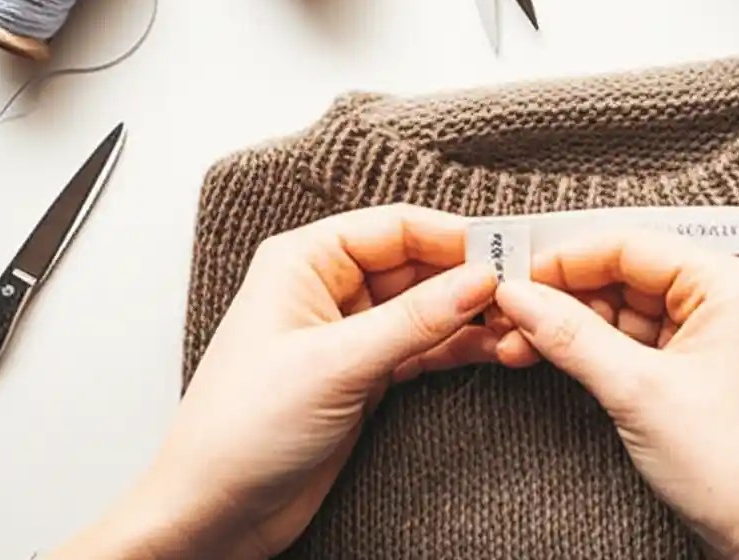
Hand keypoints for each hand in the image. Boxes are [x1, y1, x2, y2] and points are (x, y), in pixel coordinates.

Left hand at [51, 205, 499, 559]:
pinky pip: (424, 347)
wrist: (213, 511)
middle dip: (469, 278)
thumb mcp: (336, 364)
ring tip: (520, 327)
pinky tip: (496, 350)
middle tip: (525, 292)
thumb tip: (478, 279)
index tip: (505, 252)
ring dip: (472, 316)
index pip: (394, 227)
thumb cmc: (240, 429)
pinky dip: (459, 348)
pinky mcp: (365, 375)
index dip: (453, 236)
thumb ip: (414, 320)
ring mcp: (350, 333)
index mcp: (304, 262)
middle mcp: (328, 289)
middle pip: (417, 264)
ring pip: (427, 308)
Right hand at [491, 231, 738, 559]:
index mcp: (730, 283)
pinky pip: (630, 341)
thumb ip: (572, 335)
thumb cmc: (738, 466)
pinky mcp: (691, 368)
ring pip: (620, 309)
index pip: (631, 246)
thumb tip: (521, 295)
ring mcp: (708, 334)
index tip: (514, 272)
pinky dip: (588, 348)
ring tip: (517, 340)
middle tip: (507, 310)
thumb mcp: (638, 390)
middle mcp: (724, 298)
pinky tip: (548, 352)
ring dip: (568, 325)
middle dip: (561, 296)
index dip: (565, 259)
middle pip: (622, 274)